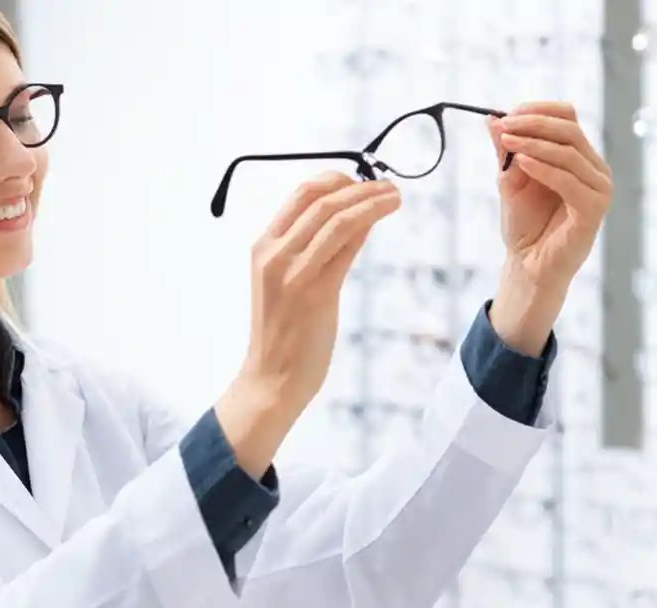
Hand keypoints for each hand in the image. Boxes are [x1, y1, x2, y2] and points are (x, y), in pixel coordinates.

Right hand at [215, 171, 401, 477]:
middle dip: (357, 185)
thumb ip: (311, 251)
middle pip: (319, 199)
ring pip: (335, 216)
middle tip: (386, 185)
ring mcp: (293, 272)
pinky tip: (383, 215)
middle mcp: (274, 254)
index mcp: (262, 248)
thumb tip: (352, 220)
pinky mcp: (315, 291)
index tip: (359, 179)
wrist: (272, 379)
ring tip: (394, 194)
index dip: (334, 179)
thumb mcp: (287, 284)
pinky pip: (345, 244)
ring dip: (370, 199)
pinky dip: (368, 221)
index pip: (299, 195)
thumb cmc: (283, 334)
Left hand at [485, 101, 612, 354]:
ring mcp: (599, 188)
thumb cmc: (524, 225)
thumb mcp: (510, 180)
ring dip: (535, 143)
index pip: (568, 116)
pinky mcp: (594, 210)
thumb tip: (491, 118)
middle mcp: (594, 168)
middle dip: (534, 123)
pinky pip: (571, 182)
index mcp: (578, 157)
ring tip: (506, 142)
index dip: (539, 110)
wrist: (528, 265)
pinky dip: (545, 169)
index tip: (507, 113)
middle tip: (503, 126)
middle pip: (570, 129)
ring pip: (570, 152)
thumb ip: (505, 151)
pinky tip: (521, 163)